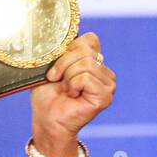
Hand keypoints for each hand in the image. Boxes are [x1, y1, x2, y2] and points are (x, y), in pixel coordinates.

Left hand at [30, 32, 114, 156]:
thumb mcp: (53, 65)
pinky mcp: (105, 97)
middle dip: (63, 63)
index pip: (90, 40)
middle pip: (85, 50)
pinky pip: (85, 77)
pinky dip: (72, 85)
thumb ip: (65, 50)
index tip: (57, 66)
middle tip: (57, 79)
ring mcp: (109, 85)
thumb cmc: (48, 95)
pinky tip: (73, 96)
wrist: (47, 119)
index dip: (69, 49)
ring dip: (67, 76)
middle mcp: (106, 73)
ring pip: (85, 64)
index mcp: (96, 63)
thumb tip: (66, 36)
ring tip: (66, 89)